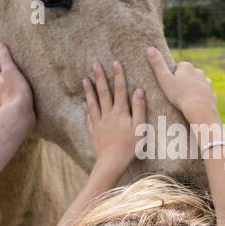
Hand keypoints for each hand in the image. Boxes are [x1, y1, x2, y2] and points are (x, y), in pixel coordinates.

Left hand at [0, 42, 34, 132]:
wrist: (19, 115)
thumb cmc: (14, 91)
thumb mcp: (10, 71)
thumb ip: (5, 58)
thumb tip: (0, 45)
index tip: (2, 61)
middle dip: (2, 77)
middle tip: (11, 71)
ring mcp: (5, 102)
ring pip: (4, 92)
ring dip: (9, 88)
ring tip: (19, 83)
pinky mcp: (14, 110)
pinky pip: (13, 102)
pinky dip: (16, 98)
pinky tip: (23, 97)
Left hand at [83, 60, 145, 174]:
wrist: (111, 162)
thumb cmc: (130, 147)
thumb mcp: (140, 128)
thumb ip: (139, 108)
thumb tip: (138, 90)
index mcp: (120, 113)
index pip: (120, 90)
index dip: (118, 76)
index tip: (115, 63)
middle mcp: (108, 115)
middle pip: (103, 93)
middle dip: (100, 77)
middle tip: (95, 64)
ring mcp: (99, 123)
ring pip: (93, 103)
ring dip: (89, 90)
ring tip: (85, 79)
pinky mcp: (94, 132)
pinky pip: (89, 117)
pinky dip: (87, 109)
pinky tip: (84, 104)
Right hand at [144, 47, 217, 123]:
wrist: (200, 109)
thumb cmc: (180, 95)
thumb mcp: (164, 80)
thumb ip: (157, 65)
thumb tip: (149, 48)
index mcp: (186, 66)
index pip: (177, 68)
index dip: (172, 76)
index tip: (169, 85)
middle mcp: (198, 71)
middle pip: (188, 75)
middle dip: (183, 82)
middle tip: (175, 93)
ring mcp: (206, 82)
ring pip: (196, 84)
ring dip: (192, 89)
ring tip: (185, 100)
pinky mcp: (212, 93)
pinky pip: (204, 94)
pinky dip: (200, 97)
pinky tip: (194, 104)